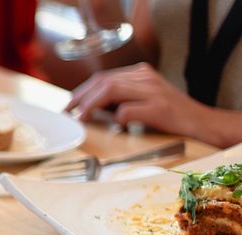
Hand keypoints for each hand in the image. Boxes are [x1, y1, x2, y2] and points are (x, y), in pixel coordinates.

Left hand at [65, 63, 228, 144]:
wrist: (202, 123)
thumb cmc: (170, 116)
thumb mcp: (144, 100)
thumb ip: (122, 99)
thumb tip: (89, 108)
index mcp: (141, 73)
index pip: (103, 77)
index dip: (82, 91)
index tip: (69, 105)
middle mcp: (146, 78)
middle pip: (103, 81)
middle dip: (80, 97)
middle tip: (68, 112)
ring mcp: (153, 91)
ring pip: (111, 90)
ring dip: (91, 105)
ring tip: (81, 118)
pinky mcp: (159, 108)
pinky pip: (127, 110)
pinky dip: (116, 118)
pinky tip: (116, 126)